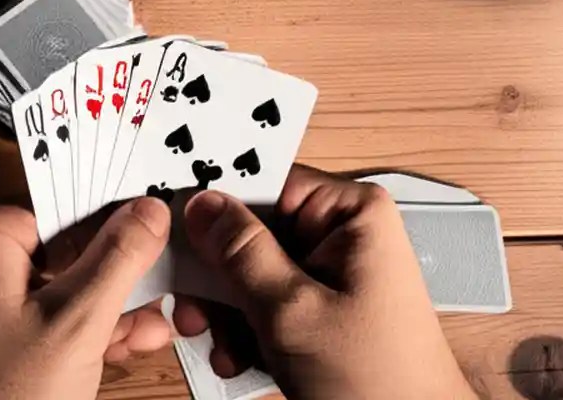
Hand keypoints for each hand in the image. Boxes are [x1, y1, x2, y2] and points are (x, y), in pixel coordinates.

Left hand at [0, 198, 171, 398]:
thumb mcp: (77, 320)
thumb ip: (118, 258)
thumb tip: (148, 209)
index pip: (59, 207)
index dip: (111, 221)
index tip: (155, 225)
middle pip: (67, 250)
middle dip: (120, 274)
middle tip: (166, 279)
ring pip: (66, 288)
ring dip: (115, 307)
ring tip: (155, 324)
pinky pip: (53, 320)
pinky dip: (92, 331)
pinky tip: (131, 344)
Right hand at [173, 166, 473, 399]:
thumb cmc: (380, 381)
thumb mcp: (294, 311)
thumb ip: (243, 254)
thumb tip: (202, 204)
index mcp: (351, 212)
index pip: (265, 183)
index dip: (218, 211)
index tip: (182, 237)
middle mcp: (342, 233)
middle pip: (252, 231)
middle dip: (221, 278)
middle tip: (197, 310)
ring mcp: (330, 271)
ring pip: (250, 271)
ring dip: (228, 312)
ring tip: (225, 345)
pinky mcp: (319, 304)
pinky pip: (264, 299)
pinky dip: (246, 329)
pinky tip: (242, 357)